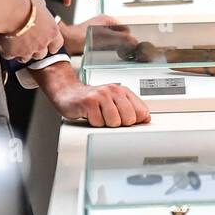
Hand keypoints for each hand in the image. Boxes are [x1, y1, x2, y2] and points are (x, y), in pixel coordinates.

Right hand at [0, 0, 62, 63]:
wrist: (10, 11)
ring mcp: (28, 50)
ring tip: (14, 43)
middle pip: (41, 54)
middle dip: (35, 50)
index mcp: (52, 31)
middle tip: (28, 42)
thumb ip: (42, 12)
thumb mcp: (40, 3)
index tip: (50, 47)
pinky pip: (10, 55)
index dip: (53, 46)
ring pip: (26, 58)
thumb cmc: (25, 5)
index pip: (57, 44)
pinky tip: (4, 43)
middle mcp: (42, 43)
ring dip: (21, 52)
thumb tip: (39, 10)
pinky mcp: (13, 53)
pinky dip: (7, 51)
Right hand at [33, 63, 150, 126]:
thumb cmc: (92, 100)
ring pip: (114, 122)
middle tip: (109, 118)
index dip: (135, 122)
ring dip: (105, 124)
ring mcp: (101, 95)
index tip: (128, 121)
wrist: (68, 93)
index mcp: (123, 91)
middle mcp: (113, 90)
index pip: (142, 111)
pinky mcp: (89, 102)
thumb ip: (131, 109)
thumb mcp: (114, 102)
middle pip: (130, 119)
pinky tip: (90, 115)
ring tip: (99, 116)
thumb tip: (146, 119)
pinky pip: (98, 122)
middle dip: (120, 124)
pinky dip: (93, 123)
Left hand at [59, 14, 132, 55]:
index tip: (131, 47)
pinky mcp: (94, 37)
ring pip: (114, 39)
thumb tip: (134, 41)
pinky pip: (107, 42)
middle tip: (124, 52)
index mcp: (108, 20)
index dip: (129, 39)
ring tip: (115, 52)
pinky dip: (109, 48)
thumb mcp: (104, 38)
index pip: (126, 29)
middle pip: (121, 34)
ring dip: (116, 46)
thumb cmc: (80, 38)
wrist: (65, 41)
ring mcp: (99, 30)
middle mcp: (104, 23)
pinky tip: (106, 52)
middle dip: (123, 43)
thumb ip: (120, 39)